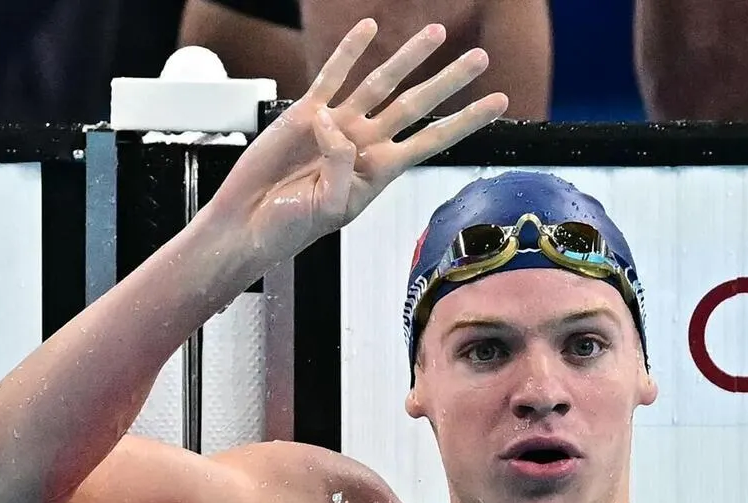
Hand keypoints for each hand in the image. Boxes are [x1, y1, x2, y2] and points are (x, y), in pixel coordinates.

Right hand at [206, 19, 508, 259]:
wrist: (247, 222)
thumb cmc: (289, 227)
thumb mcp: (329, 208)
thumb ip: (343, 169)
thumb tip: (336, 123)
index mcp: (380, 172)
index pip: (434, 140)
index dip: (467, 121)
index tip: (499, 103)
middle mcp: (366, 144)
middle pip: (417, 104)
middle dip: (450, 81)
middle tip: (480, 58)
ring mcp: (338, 125)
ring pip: (382, 83)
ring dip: (409, 57)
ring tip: (436, 32)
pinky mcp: (306, 113)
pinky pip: (334, 75)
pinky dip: (351, 51)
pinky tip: (368, 29)